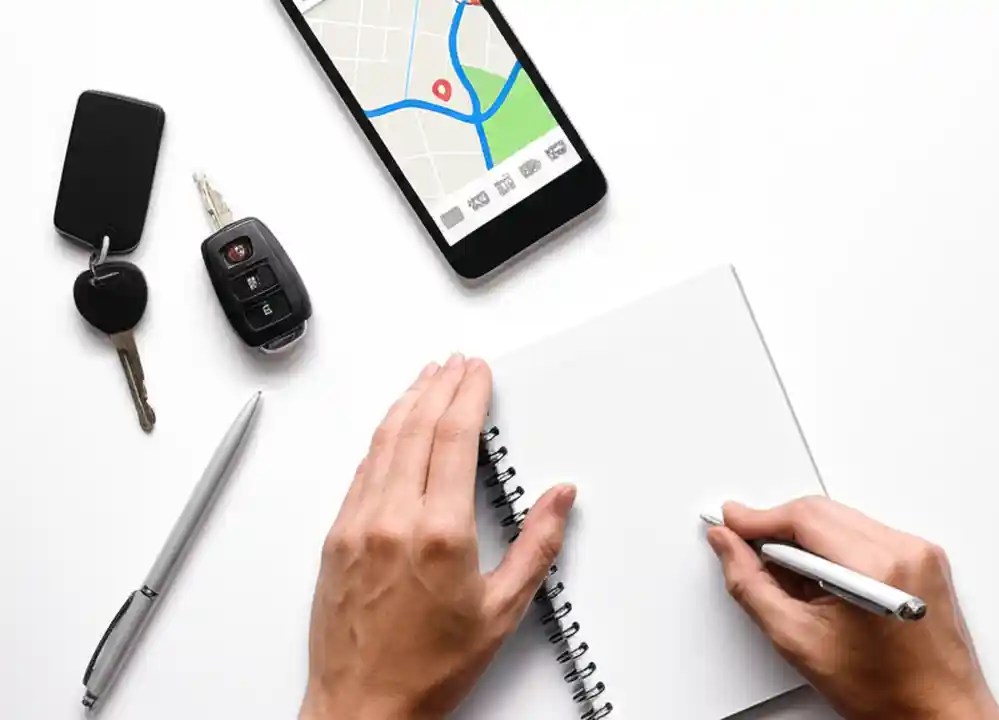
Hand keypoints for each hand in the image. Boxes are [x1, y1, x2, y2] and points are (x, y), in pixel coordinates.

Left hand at [300, 355, 576, 719]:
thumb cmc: (426, 669)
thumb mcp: (502, 611)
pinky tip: (389, 430)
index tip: (477, 373)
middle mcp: (392, 519)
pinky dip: (379, 439)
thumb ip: (536, 545)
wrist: (362, 707)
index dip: (468, 395)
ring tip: (423, 380)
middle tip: (455, 364)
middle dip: (438, 386)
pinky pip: (359, 471)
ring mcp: (357, 526)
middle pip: (415, 427)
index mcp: (439, 531)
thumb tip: (559, 498)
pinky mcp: (335, 539)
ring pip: (382, 442)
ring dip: (405, 403)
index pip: (454, 436)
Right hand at [707, 497, 998, 719]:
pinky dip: (836, 547)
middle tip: (748, 549)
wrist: (939, 713)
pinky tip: (823, 578)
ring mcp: (920, 551)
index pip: (804, 517)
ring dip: (807, 538)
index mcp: (877, 568)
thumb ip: (752, 586)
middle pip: (823, 512)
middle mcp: (905, 550)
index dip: (759, 518)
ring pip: (843, 519)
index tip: (732, 523)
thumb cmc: (886, 692)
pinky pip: (867, 533)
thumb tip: (728, 546)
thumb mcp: (799, 641)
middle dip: (779, 527)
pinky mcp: (925, 557)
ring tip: (789, 576)